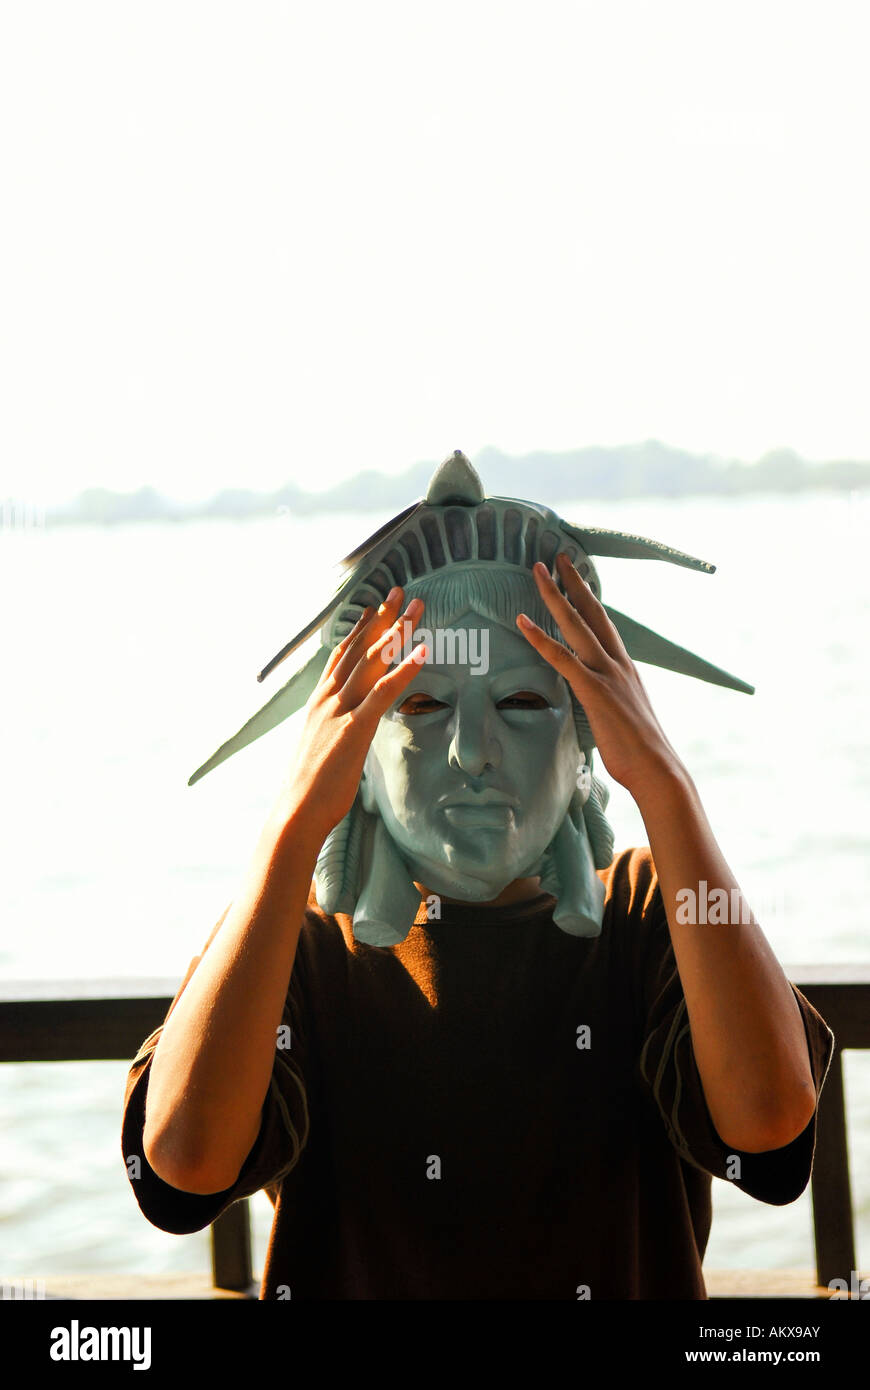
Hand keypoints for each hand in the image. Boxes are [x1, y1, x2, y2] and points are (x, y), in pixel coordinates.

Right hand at [272, 589, 427, 841]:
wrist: (296, 811)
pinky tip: (422, 649)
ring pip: (372, 660)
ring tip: (415, 607)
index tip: (374, 607)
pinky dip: (405, 667)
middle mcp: (327, 699)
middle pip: (358, 648)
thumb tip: (352, 726)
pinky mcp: (354, 728)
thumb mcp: (322, 748)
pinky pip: (384, 691)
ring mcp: (340, 711)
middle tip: (399, 591)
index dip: (359, 629)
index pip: (341, 655)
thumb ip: (336, 728)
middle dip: (381, 617)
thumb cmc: (309, 788)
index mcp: (319, 702)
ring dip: (396, 630)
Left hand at [515, 554, 683, 799]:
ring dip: (554, 596)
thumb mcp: (624, 716)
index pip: (605, 624)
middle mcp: (618, 663)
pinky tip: (522, 621)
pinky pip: (562, 658)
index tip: (577, 578)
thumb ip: (608, 701)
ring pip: (576, 625)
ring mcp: (607, 674)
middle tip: (558, 557)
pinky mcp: (595, 691)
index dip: (590, 598)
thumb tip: (596, 704)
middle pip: (593, 612)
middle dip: (574, 582)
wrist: (657, 769)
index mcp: (626, 668)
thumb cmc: (640, 751)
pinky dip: (540, 638)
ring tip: (537, 571)